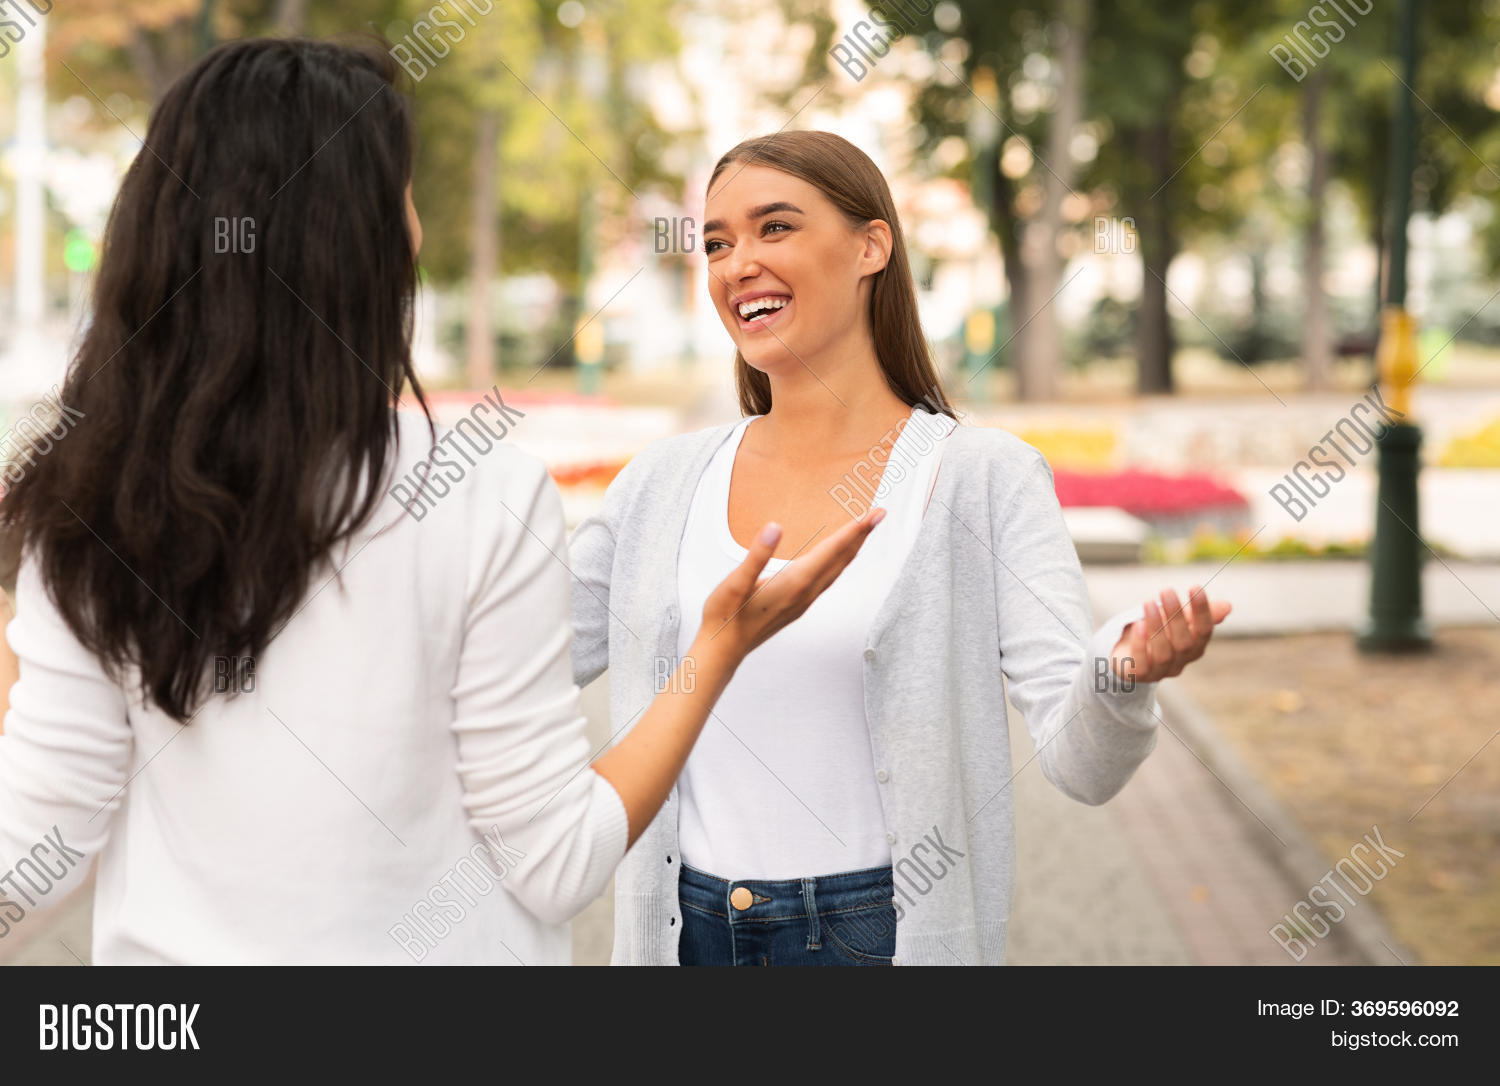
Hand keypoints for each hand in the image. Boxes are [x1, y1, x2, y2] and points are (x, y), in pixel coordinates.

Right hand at [697, 509, 884, 662]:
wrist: (723, 650)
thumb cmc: (726, 617)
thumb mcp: (736, 582)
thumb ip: (757, 555)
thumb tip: (774, 529)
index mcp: (794, 583)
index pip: (832, 550)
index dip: (855, 530)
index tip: (874, 514)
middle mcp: (805, 593)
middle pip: (841, 559)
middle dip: (861, 535)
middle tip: (879, 514)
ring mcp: (803, 602)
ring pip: (836, 571)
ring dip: (852, 549)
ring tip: (863, 531)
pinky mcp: (797, 606)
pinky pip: (827, 580)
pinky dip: (838, 562)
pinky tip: (836, 558)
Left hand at [1111, 586, 1230, 684]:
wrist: (1128, 654)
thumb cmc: (1158, 633)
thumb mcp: (1178, 620)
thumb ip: (1198, 614)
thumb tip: (1228, 606)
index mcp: (1194, 648)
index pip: (1204, 631)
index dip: (1202, 610)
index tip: (1195, 587)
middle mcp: (1180, 662)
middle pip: (1184, 642)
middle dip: (1176, 616)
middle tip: (1167, 591)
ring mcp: (1159, 671)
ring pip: (1163, 653)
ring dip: (1156, 627)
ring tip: (1148, 603)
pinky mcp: (1138, 675)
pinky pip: (1141, 665)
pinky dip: (1140, 645)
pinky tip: (1137, 625)